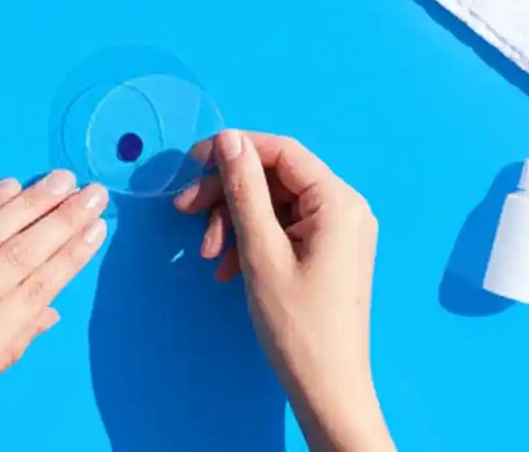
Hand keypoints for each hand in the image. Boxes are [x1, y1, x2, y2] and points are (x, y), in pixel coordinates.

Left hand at [0, 171, 107, 451]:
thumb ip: (7, 347)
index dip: (70, 255)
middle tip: (93, 192)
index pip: (34, 290)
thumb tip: (50, 308)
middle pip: (17, 255)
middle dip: (60, 220)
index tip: (97, 228)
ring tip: (61, 181)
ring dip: (28, 204)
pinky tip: (6, 187)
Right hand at [174, 130, 392, 451]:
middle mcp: (345, 208)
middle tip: (184, 211)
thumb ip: (244, 190)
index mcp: (338, 201)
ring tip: (207, 255)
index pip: (282, 152)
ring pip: (274, 205)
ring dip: (234, 222)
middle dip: (228, 194)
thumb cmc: (296, 324)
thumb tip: (228, 139)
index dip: (234, 150)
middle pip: (275, 178)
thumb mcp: (261, 252)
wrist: (327, 389)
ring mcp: (338, 232)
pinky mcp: (327, 253)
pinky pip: (283, 230)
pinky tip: (226, 269)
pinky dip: (251, 241)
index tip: (191, 162)